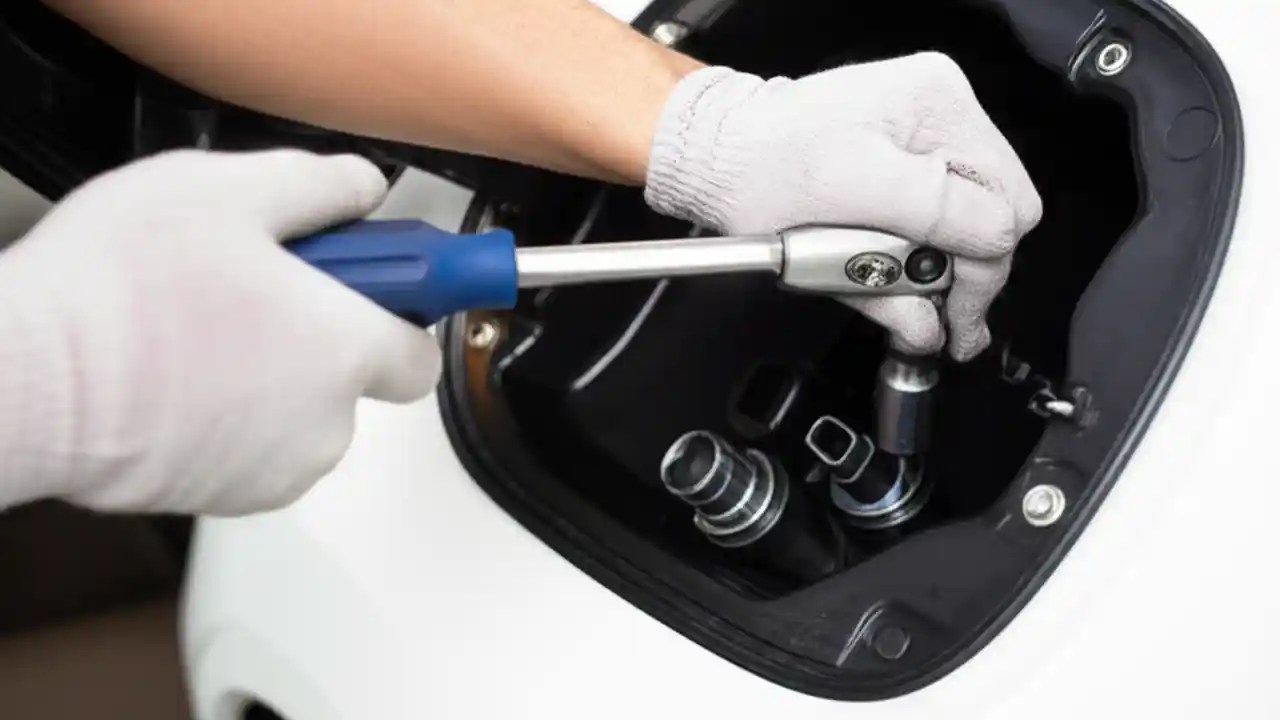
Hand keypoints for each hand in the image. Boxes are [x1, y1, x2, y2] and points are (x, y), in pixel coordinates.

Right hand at [0, 150, 438, 514]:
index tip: (381, 290)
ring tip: (196, 330)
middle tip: (254, 291)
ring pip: (297, 417)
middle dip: (318, 338)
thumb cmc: (116, 291)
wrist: (23, 382)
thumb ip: (319, 186)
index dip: (401, 315)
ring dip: (267, 378)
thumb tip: (365, 188)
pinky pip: (249, 450)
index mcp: (344, 350)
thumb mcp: (227, 190)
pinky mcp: (218, 499)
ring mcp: (272, 471)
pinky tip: (170, 375)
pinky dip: (225, 419)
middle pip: (353, 381)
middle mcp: (324, 425)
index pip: (420, 353)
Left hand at [644, 53, 1041, 359]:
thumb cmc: (760, 164)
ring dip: (932, 270)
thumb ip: (927, 221)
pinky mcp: (899, 171)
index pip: (1004, 207)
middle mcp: (940, 115)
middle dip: (961, 274)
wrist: (716, 157)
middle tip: (935, 318)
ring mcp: (921, 143)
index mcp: (937, 104)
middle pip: (992, 219)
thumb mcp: (849, 188)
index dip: (980, 274)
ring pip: (962, 229)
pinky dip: (909, 259)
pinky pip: (929, 226)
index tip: (956, 320)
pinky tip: (885, 274)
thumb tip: (971, 280)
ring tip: (900, 296)